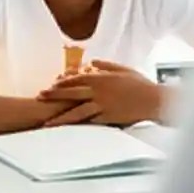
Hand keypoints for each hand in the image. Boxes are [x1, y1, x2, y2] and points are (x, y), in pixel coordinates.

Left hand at [37, 60, 162, 127]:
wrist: (153, 100)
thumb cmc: (140, 84)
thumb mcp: (123, 69)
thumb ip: (106, 65)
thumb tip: (93, 61)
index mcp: (102, 78)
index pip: (77, 78)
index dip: (62, 82)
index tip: (50, 85)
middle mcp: (99, 91)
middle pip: (72, 92)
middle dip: (54, 95)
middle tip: (39, 97)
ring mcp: (102, 106)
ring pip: (76, 111)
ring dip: (60, 116)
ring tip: (47, 123)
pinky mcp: (107, 118)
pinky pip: (89, 122)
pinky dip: (77, 126)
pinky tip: (67, 131)